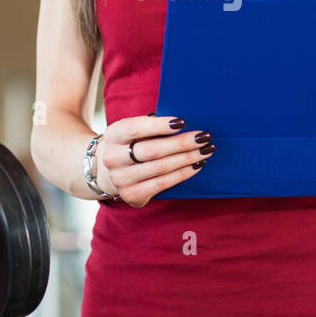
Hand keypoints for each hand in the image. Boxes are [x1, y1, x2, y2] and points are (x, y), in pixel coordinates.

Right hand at [95, 114, 213, 207]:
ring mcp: (120, 179)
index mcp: (113, 135)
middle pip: (152, 150)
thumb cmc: (130, 144)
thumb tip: (184, 123)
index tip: (183, 122)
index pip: (136, 129)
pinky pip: (162, 184)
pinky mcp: (131, 194)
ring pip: (160, 168)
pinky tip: (196, 166)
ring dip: (187, 158)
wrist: (109, 170)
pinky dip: (182, 174)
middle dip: (182, 143)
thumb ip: (152, 125)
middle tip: (203, 137)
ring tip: (205, 150)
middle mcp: (112, 158)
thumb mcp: (133, 130)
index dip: (160, 126)